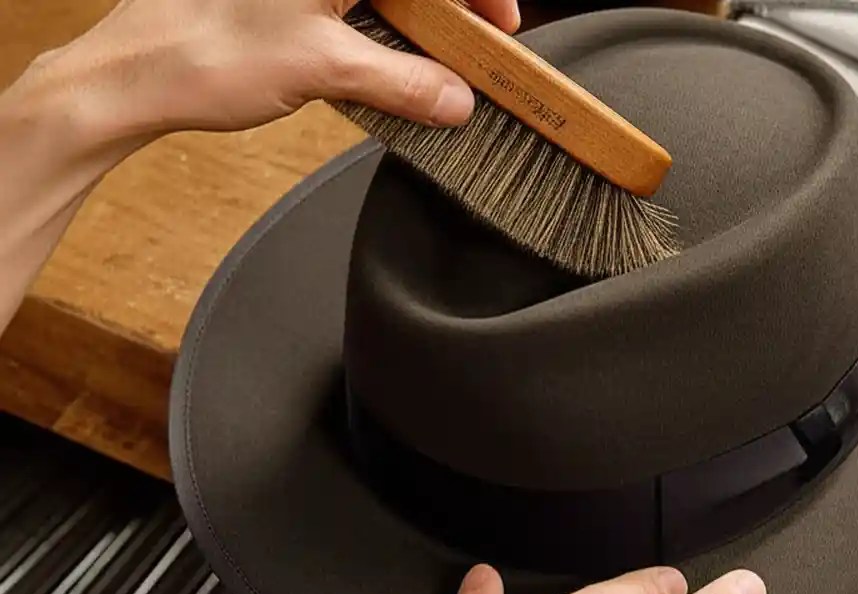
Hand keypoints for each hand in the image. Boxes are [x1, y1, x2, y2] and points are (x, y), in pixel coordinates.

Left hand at [21, 0, 518, 148]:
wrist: (131, 76)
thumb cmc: (203, 50)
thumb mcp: (324, 68)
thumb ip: (402, 81)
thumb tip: (455, 96)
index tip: (502, 27)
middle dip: (449, 11)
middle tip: (474, 55)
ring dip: (414, 26)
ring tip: (437, 68)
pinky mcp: (285, 2)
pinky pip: (351, 8)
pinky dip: (379, 33)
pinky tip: (390, 66)